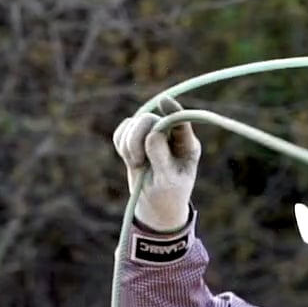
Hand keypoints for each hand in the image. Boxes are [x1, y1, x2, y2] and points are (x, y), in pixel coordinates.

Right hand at [111, 95, 198, 233]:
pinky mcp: (136, 137)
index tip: (163, 102)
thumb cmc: (168, 194)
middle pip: (149, 120)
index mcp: (186, 145)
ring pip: (132, 124)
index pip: (180, 121)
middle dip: (137, 138)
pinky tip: (130, 159)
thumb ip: (161, 157)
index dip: (172, 110)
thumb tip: (152, 134)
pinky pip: (121, 131)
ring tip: (136, 164)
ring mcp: (153, 134)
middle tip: (136, 161)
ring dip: (128, 145)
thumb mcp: (167, 180)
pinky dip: (120, 144)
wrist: (156, 205)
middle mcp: (170, 135)